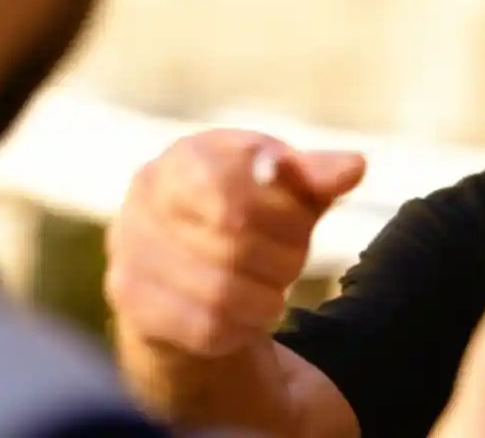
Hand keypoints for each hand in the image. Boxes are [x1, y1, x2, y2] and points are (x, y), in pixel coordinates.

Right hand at [105, 129, 365, 356]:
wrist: (188, 272)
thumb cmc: (246, 216)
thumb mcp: (284, 190)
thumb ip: (316, 176)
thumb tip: (354, 166)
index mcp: (186, 158)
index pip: (232, 184)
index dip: (282, 212)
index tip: (304, 222)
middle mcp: (145, 198)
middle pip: (234, 238)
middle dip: (283, 257)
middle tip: (294, 262)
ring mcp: (130, 251)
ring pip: (220, 290)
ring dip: (266, 297)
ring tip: (273, 290)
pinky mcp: (132, 301)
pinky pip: (204, 327)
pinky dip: (241, 327)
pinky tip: (247, 316)